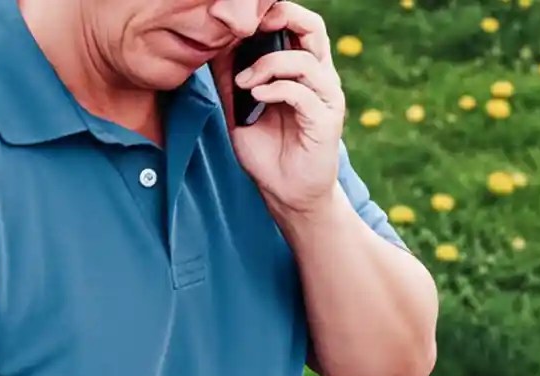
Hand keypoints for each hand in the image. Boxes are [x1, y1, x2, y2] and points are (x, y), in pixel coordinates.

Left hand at [209, 2, 345, 217]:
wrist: (286, 194)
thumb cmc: (268, 152)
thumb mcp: (240, 110)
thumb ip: (231, 80)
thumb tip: (213, 49)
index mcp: (304, 72)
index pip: (299, 26)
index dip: (277, 13)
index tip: (244, 19)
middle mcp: (320, 79)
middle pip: (313, 29)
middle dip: (282, 19)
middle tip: (253, 28)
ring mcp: (326, 99)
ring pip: (304, 60)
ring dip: (267, 65)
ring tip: (244, 83)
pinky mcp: (326, 121)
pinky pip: (302, 93)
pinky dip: (275, 89)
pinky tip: (256, 97)